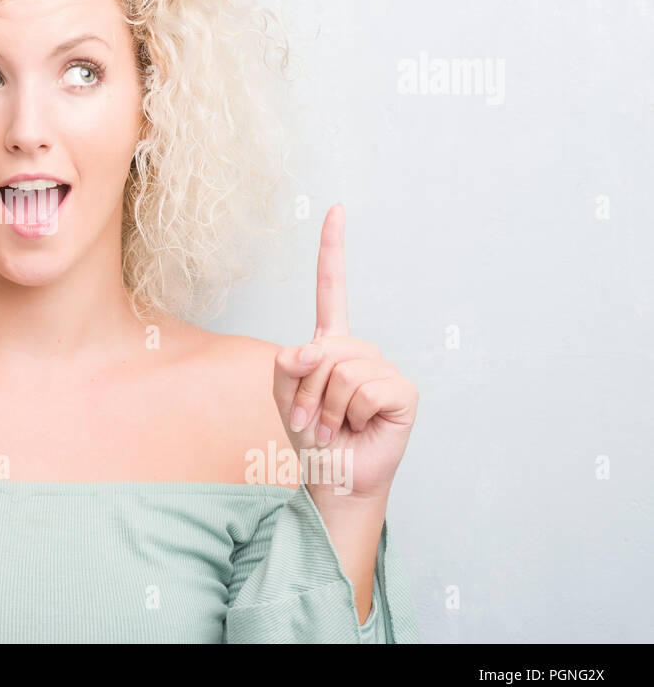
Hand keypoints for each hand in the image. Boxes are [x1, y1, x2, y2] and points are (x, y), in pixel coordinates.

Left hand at [272, 204, 417, 503]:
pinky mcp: (402, 392)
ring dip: (326, 408)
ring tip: (333, 428)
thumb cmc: (312, 435)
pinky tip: (358, 428)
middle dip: (306, 391)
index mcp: (331, 344)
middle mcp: (361, 351)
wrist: (334, 476)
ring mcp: (384, 368)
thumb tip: (316, 349)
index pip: (333, 289)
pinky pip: (363, 390)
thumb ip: (288, 364)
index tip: (336, 209)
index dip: (334, 250)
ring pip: (340, 372)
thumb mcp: (284, 395)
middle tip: (312, 421)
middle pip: (323, 348)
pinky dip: (350, 415)